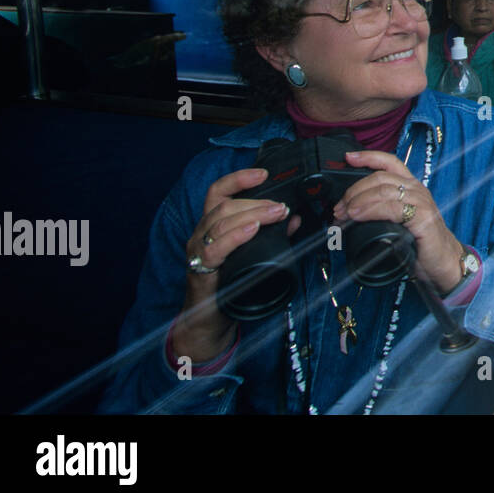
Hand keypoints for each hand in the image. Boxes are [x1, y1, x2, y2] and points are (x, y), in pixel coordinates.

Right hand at [176, 167, 292, 361]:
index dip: (239, 179)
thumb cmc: (229, 283)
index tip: (263, 173)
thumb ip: (272, 234)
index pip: (219, 192)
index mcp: (212, 225)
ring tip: (277, 214)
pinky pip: (216, 248)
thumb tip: (295, 218)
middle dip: (257, 202)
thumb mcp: (252, 253)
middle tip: (282, 207)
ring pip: (221, 222)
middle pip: (225, 206)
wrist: (209, 319)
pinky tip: (253, 230)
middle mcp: (201, 234)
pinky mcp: (200, 269)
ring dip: (253, 214)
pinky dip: (236, 236)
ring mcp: (198, 251)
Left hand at [336, 150, 464, 294]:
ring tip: (345, 214)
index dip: (369, 157)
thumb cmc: (420, 244)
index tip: (349, 158)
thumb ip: (382, 211)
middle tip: (340, 208)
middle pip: (380, 177)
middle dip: (354, 191)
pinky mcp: (423, 217)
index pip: (390, 162)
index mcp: (410, 187)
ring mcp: (421, 202)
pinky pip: (392, 208)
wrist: (443, 263)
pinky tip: (360, 217)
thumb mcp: (400, 221)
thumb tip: (350, 212)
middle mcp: (416, 190)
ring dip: (358, 201)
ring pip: (383, 190)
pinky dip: (371, 211)